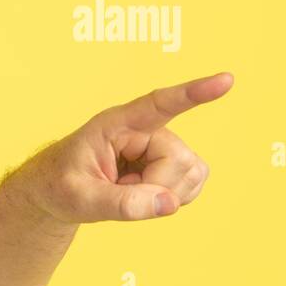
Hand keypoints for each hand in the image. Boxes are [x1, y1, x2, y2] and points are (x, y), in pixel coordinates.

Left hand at [16, 71, 233, 222]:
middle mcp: (146, 130)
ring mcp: (163, 146)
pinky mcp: (173, 165)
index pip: (158, 104)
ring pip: (192, 174)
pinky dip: (170, 200)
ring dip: (162, 194)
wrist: (59, 192)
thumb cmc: (61, 186)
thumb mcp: (79, 198)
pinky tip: (144, 196)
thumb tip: (168, 204)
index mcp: (116, 124)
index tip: (225, 80)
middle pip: (179, 160)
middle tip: (119, 191)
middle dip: (155, 187)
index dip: (191, 94)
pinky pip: (193, 186)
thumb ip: (120, 203)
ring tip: (126, 190)